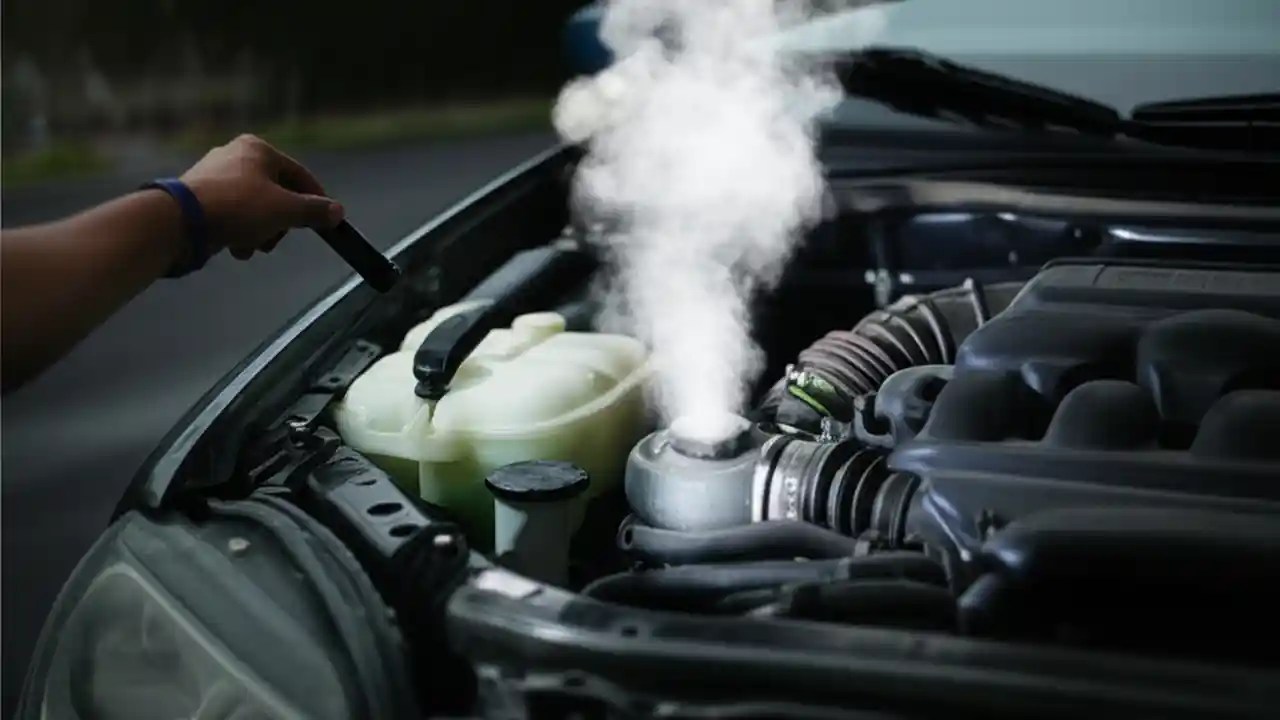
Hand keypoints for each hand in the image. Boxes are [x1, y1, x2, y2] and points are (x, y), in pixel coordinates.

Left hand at [180, 134, 343, 259]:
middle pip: (277, 193)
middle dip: (279, 223)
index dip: (316, 200)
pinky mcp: (199, 195)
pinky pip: (232, 213)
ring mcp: (214, 174)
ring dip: (259, 231)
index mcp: (258, 149)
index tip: (324, 222)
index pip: (300, 175)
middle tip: (275, 240)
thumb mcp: (285, 210)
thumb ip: (314, 211)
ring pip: (254, 207)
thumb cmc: (239, 207)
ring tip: (251, 246)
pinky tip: (234, 246)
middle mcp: (235, 154)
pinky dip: (238, 230)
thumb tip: (338, 212)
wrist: (181, 220)